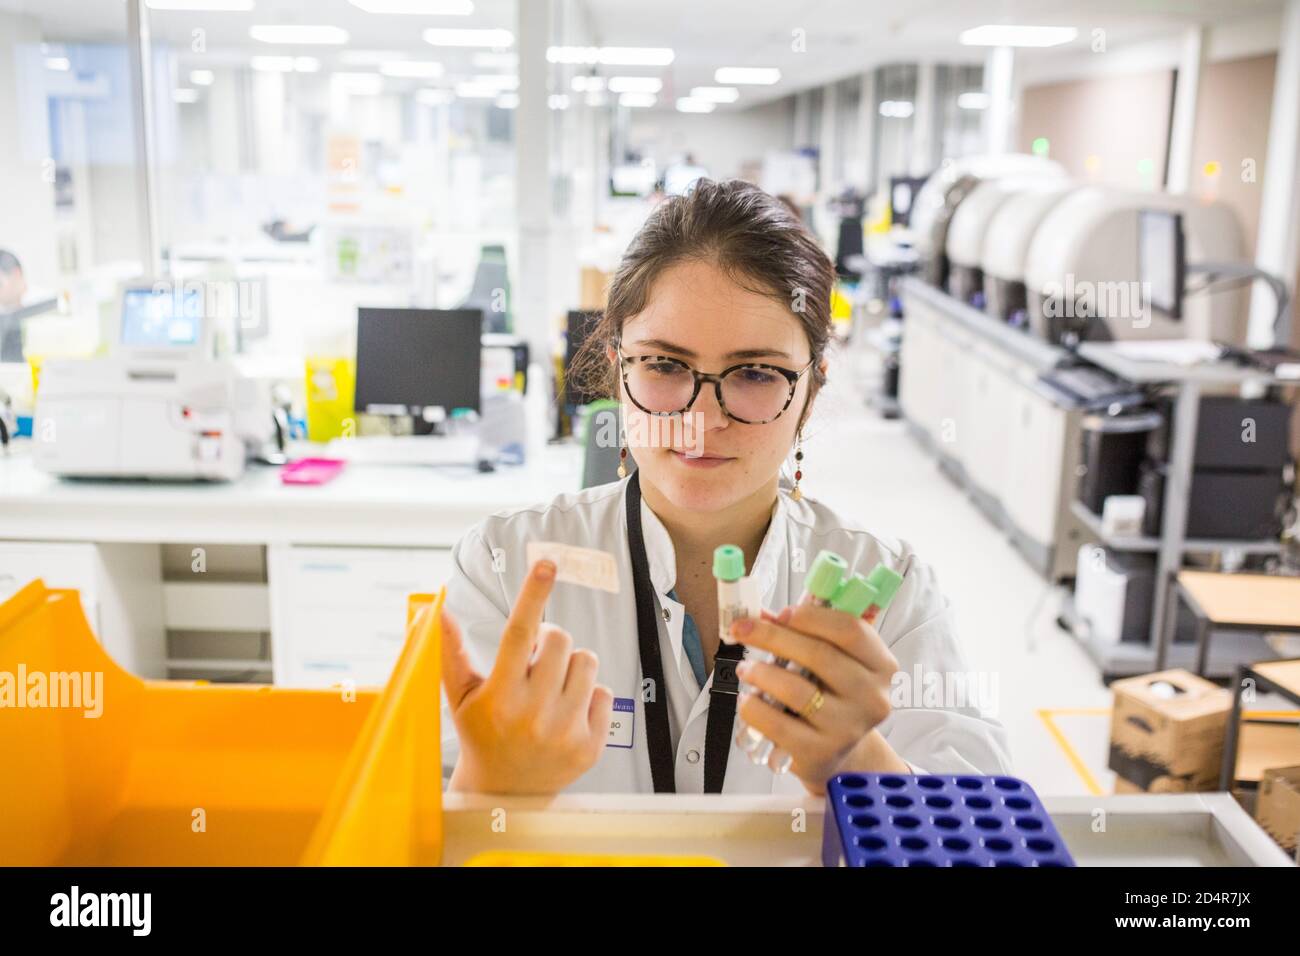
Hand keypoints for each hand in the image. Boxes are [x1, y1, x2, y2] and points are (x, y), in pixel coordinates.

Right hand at [442, 559, 613, 793]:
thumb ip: (450, 651)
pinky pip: (604, 692)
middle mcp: (532, 713)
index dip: (533, 594)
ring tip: (551, 690)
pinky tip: (567, 714)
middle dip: (549, 643)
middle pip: (560, 639)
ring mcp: (564, 731)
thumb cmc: (482, 735)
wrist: (504, 797)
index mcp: (499, 696)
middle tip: (535, 664)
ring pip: (586, 661)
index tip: (547, 564)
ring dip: (570, 667)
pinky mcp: (590, 746)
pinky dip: (588, 696)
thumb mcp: (460, 696)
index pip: (519, 633)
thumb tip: (437, 608)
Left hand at [731, 604, 902, 794]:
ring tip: (745, 668)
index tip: (781, 613)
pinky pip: (779, 725)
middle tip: (743, 629)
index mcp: (881, 665)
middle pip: (820, 655)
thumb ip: (806, 633)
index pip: (851, 630)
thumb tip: (759, 615)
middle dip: (774, 637)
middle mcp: (871, 697)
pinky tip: (747, 700)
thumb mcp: (834, 662)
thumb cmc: (831, 696)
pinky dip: (755, 708)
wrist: (837, 753)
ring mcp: (847, 728)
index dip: (812, 617)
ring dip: (761, 673)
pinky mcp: (820, 753)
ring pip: (797, 691)